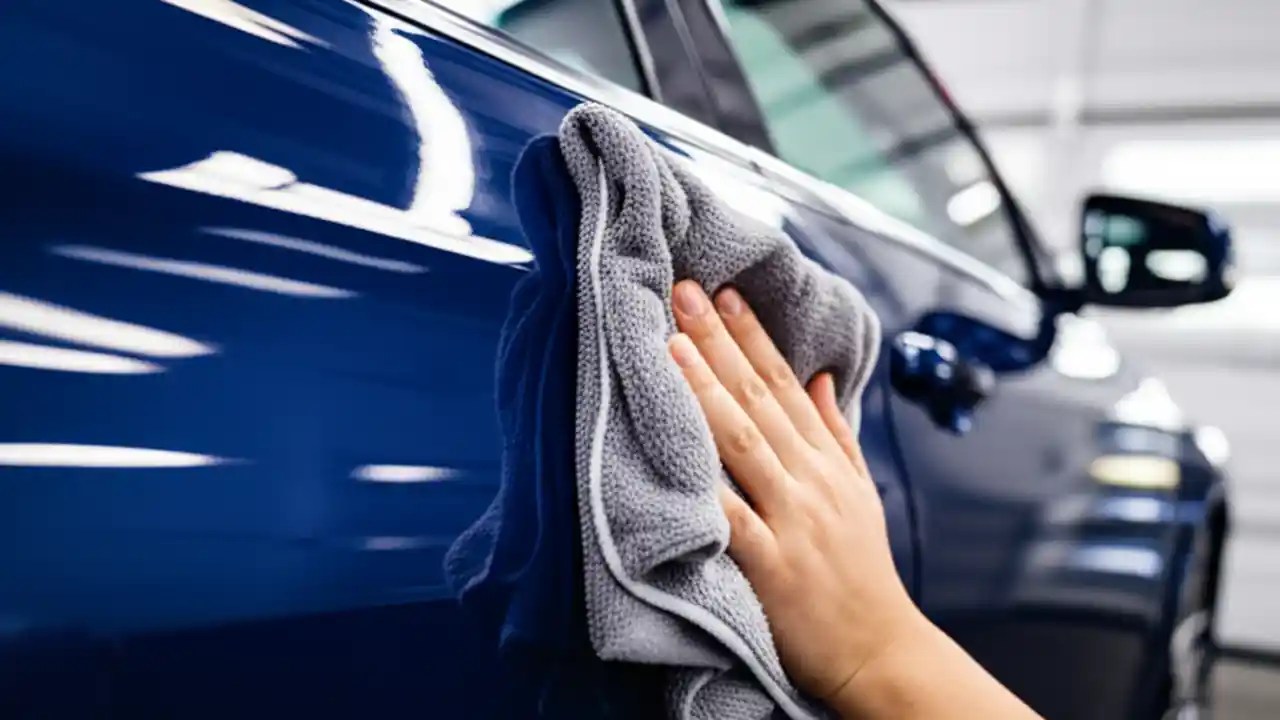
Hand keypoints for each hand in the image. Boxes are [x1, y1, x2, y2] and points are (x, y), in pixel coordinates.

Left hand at [667, 280, 923, 702]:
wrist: (879, 649)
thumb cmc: (862, 572)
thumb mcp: (861, 493)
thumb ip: (836, 432)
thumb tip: (821, 377)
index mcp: (827, 461)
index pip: (786, 383)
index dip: (753, 335)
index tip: (724, 292)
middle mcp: (810, 481)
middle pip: (759, 398)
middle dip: (719, 342)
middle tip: (684, 292)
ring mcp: (792, 520)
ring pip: (744, 442)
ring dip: (706, 390)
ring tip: (672, 344)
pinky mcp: (772, 565)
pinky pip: (731, 518)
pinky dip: (704, 484)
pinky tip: (672, 451)